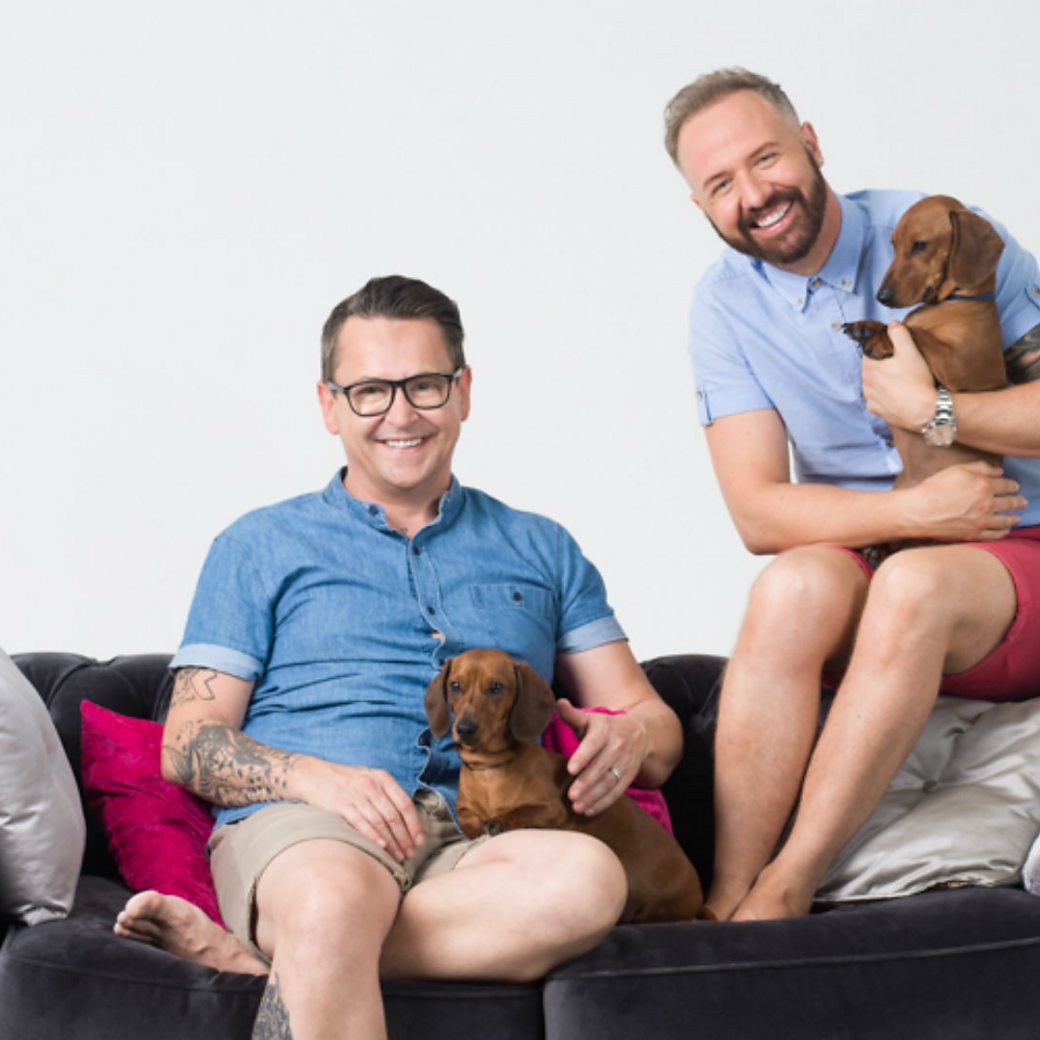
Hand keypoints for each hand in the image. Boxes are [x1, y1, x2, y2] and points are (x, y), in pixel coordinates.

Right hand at [301, 761, 424, 862]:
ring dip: (392, 842)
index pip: (405, 804)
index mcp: (382, 778)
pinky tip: (382, 847)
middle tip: (410, 853)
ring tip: (398, 856)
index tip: (420, 840)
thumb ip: (387, 794)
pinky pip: (360, 823)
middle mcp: (371, 785)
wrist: (314, 775)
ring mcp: (355, 794)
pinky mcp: (340, 805)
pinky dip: (373, 836)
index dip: (414, 824)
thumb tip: (407, 819)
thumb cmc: (347, 781)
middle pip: (393, 816)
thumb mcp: (370, 779)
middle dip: (405, 838)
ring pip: (379, 822)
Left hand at [556, 699, 648, 816]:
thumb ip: (572, 714)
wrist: (641, 732)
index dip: (582, 756)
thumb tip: (557, 702)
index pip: (593, 744)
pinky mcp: (629, 776)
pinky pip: (617, 791)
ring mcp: (625, 762)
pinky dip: (604, 803)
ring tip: (577, 807)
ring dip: (593, 796)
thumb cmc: (606, 727)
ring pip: (609, 782)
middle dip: (586, 782)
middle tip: (571, 796)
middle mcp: (617, 746)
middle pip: (601, 767)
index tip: (570, 769)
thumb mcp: (590, 719)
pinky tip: (589, 810)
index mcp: (605, 730)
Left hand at [861, 322, 935, 430]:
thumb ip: (899, 334)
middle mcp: (865, 382)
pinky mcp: (875, 410)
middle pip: (870, 368)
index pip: (868, 351)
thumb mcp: (910, 352)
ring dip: (881, 380)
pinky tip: (895, 393)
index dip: (879, 348)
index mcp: (869, 366)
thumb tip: (892, 323)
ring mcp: (869, 397)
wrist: (924, 410)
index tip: (891, 349)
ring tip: (898, 379)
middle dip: (880, 364)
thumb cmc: (917, 380)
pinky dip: (883, 395)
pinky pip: (876, 399)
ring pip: (872, 383)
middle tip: (897, 364)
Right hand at [904, 462, 1024, 541]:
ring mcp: (982, 521)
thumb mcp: (956, 470)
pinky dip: (1003, 532)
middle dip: (1018, 501)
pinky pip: (995, 535)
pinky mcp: (974, 534)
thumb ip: (980, 467)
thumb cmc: (934, 488)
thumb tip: (999, 471)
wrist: (918, 511)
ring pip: (1006, 520)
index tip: (1014, 487)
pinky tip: (1005, 530)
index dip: (1013, 486)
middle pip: (1010, 503)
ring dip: (1014, 518)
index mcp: (984, 485)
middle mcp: (987, 504)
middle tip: (1022, 502)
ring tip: (1017, 517)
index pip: (1008, 486)